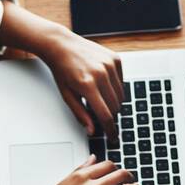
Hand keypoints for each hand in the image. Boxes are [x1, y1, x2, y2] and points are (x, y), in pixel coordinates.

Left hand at [0, 4, 124, 137]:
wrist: (62, 46)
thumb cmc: (62, 71)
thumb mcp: (67, 96)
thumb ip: (80, 114)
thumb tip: (92, 131)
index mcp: (88, 85)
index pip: (105, 115)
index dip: (110, 130)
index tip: (113, 138)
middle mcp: (102, 74)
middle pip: (115, 107)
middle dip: (110, 116)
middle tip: (100, 115)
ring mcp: (110, 64)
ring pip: (121, 96)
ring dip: (113, 102)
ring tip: (99, 98)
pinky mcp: (115, 59)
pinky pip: (122, 82)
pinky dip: (115, 88)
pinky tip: (103, 84)